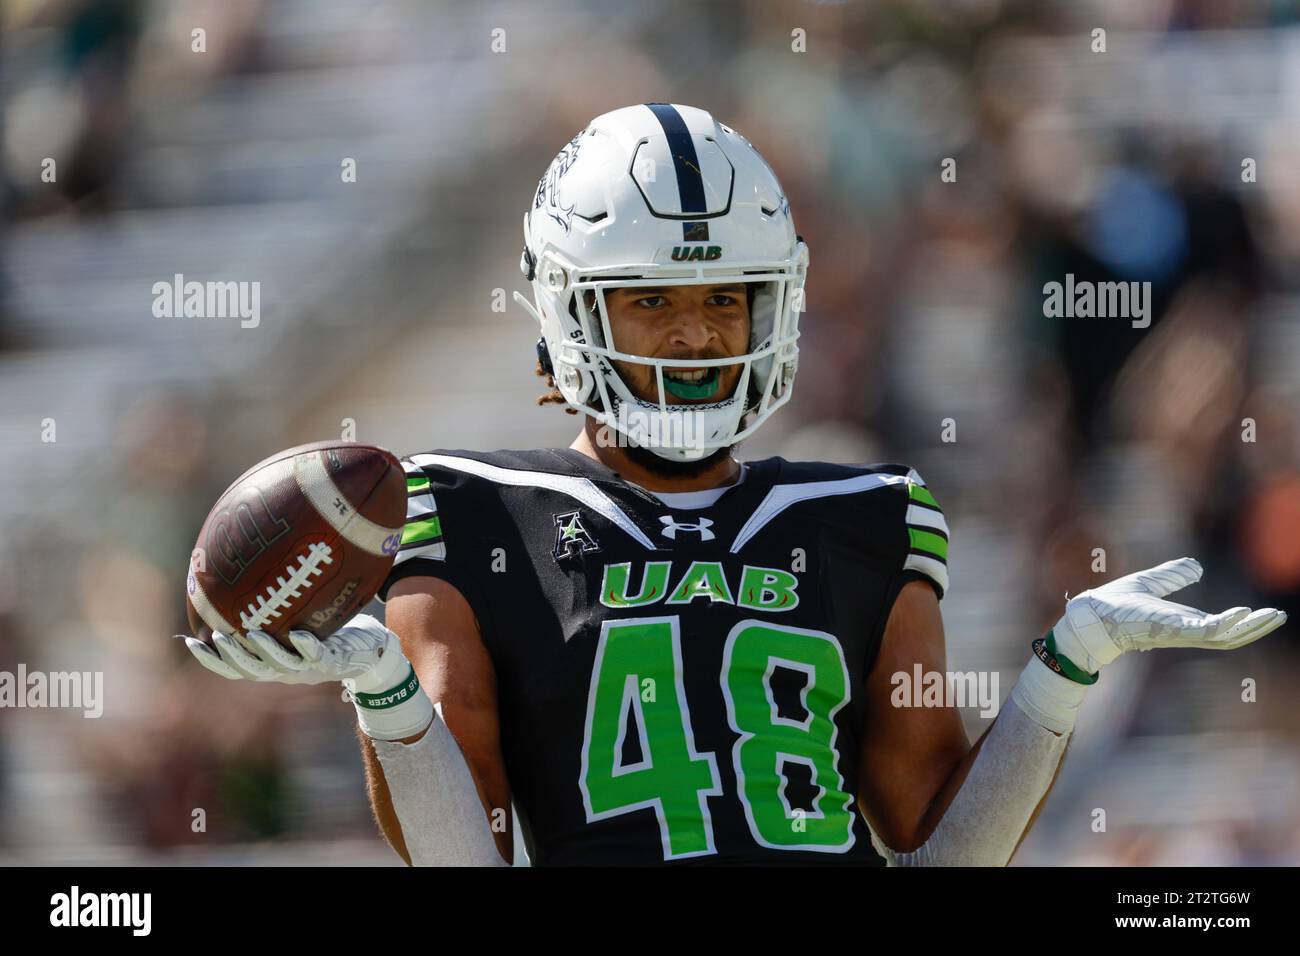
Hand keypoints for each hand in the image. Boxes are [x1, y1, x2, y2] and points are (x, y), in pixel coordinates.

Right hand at [185, 613, 400, 685]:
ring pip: (281, 666)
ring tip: (249, 634)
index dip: (212, 659)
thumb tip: (242, 583)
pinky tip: (296, 633)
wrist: (370, 651)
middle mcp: (287, 671)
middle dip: (232, 657)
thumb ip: (271, 612)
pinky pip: (317, 655)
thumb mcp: (295, 621)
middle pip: (252, 671)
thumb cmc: (328, 633)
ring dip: (264, 652)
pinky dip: (305, 646)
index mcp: (273, 664)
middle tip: (216, 637)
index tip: (190, 642)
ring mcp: (310, 668)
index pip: (235, 667)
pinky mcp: (333, 662)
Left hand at [1051, 557, 1286, 673]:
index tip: (1266, 612)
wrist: (1093, 615)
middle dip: (1257, 627)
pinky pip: (1205, 630)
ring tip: (1273, 616)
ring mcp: (1180, 633)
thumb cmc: (1116, 605)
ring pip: (1225, 636)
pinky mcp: (1171, 630)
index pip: (1222, 626)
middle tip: (1280, 617)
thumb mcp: (1152, 583)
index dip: (1246, 621)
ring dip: (1251, 627)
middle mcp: (1186, 631)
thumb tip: (1197, 567)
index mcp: (1184, 622)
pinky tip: (1242, 613)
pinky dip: (1226, 624)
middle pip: (1231, 635)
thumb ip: (1173, 576)